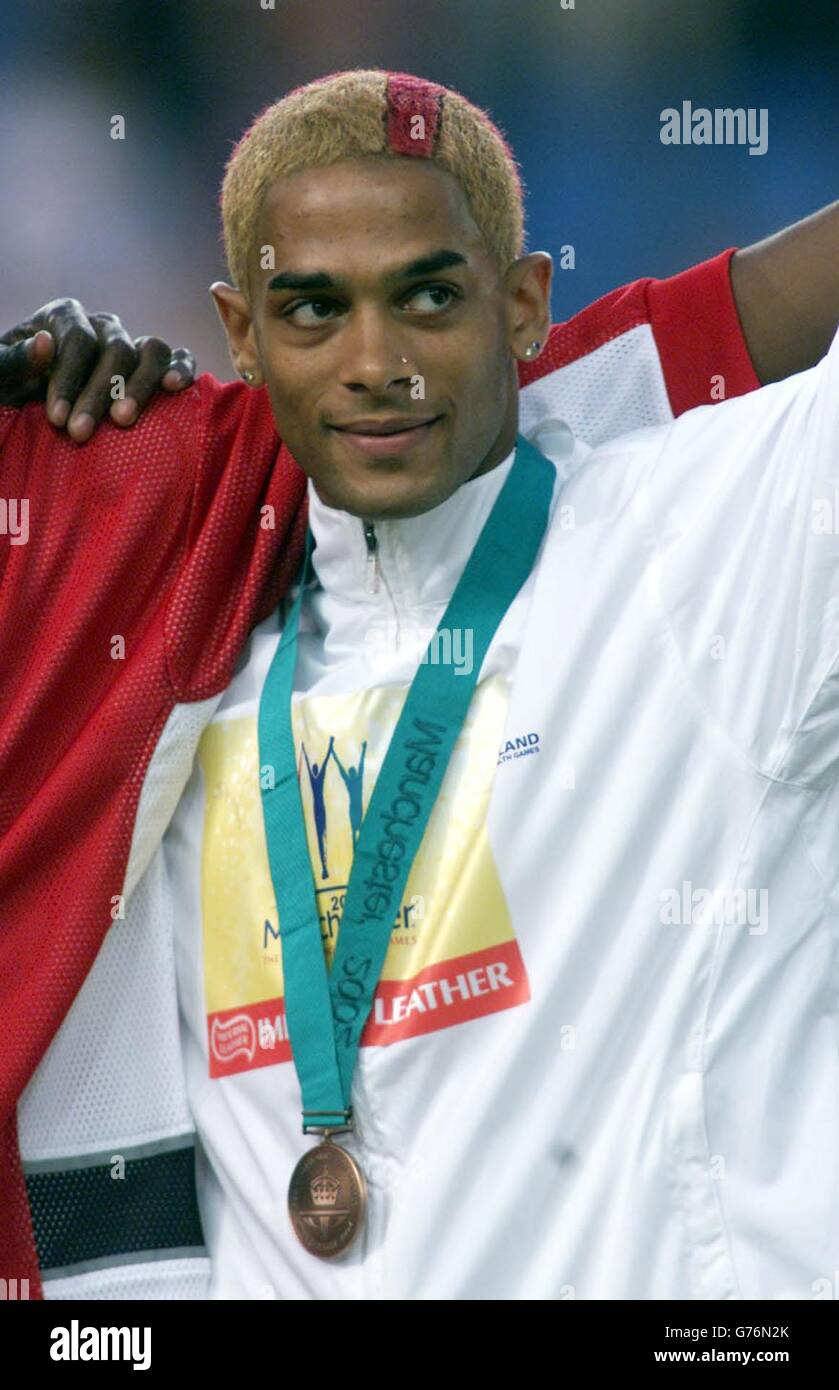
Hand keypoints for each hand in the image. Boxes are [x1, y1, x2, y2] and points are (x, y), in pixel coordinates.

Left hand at [0, 298, 195, 441]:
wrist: (31, 409)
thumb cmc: (12, 390)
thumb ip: (13, 360)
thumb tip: (46, 343)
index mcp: (64, 317)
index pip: (78, 338)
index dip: (69, 378)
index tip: (57, 419)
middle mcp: (102, 326)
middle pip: (116, 349)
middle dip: (98, 393)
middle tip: (81, 434)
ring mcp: (132, 344)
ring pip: (150, 351)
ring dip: (140, 386)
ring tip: (123, 419)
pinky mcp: (155, 366)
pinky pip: (178, 358)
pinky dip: (181, 369)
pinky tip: (174, 388)